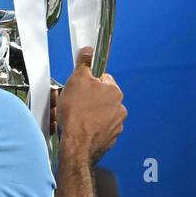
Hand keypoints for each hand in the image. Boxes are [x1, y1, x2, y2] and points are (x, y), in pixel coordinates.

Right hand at [56, 46, 125, 163]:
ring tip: (77, 118)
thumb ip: (84, 64)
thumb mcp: (76, 81)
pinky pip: (101, 128)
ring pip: (101, 113)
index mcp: (114, 91)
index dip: (88, 82)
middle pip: (102, 97)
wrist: (77, 145)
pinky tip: (82, 129)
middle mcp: (120, 107)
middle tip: (75, 103)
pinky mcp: (110, 138)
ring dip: (91, 114)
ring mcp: (116, 125)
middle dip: (89, 99)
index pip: (103, 79)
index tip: (80, 87)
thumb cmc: (77, 115)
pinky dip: (92, 128)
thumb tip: (88, 51)